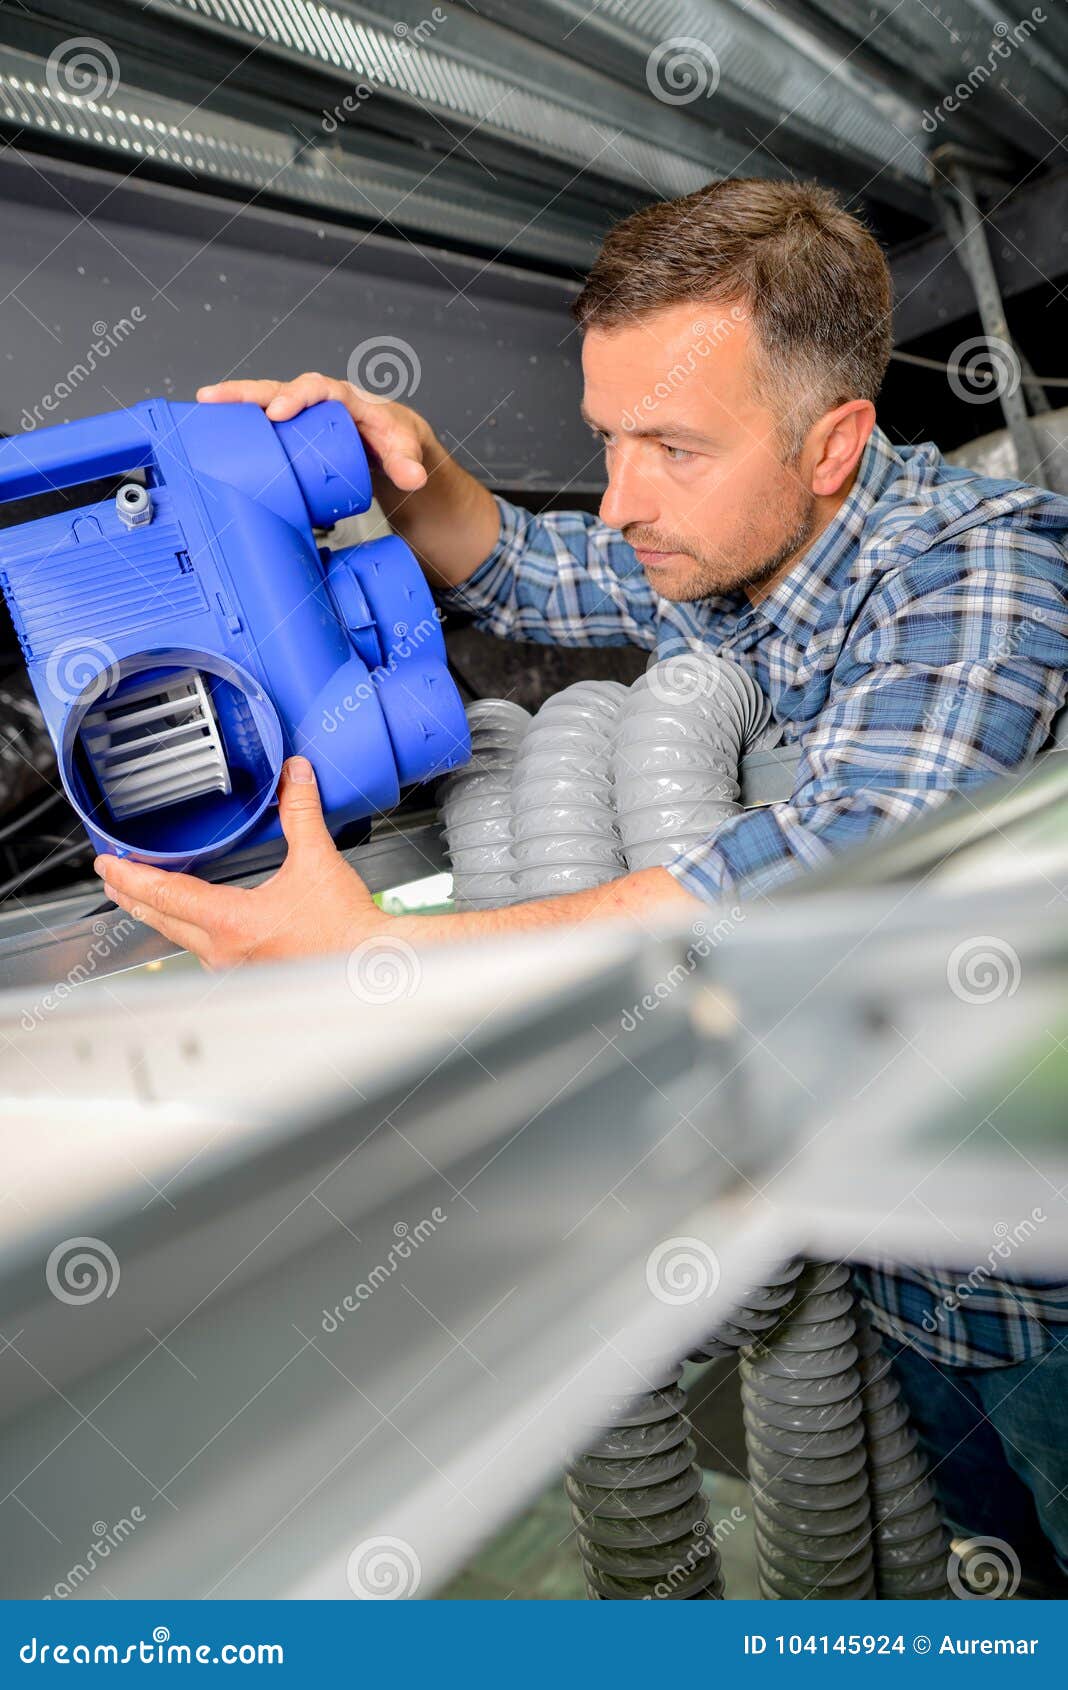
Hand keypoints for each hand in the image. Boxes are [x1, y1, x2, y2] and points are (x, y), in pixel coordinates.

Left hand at [95, 758, 390, 968]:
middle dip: (131, 896)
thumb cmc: (346, 929)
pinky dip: (190, 931)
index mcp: (231, 921)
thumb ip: (300, 813)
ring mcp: (235, 967)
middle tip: (111, 878)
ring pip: (180, 938)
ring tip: (146, 897)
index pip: (164, 894)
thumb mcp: (317, 860)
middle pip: (161, 920)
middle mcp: (224, 950)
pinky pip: (206, 950)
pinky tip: (196, 922)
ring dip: (161, 915)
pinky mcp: (251, 974)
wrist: (369, 965)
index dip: (130, 876)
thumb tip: (295, 776)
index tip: (107, 864)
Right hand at [197, 372, 431, 496]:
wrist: (393, 448)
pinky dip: (240, 421)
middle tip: (217, 397)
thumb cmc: (397, 441)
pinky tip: (213, 427)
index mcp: (347, 398)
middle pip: (280, 388)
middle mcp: (320, 401)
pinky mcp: (293, 430)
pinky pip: (264, 421)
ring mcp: (303, 415)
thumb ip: (409, 462)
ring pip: (265, 401)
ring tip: (203, 406)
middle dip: (248, 392)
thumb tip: (413, 477)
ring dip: (234, 403)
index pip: (320, 388)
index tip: (278, 412)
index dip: (297, 396)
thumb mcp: (408, 451)